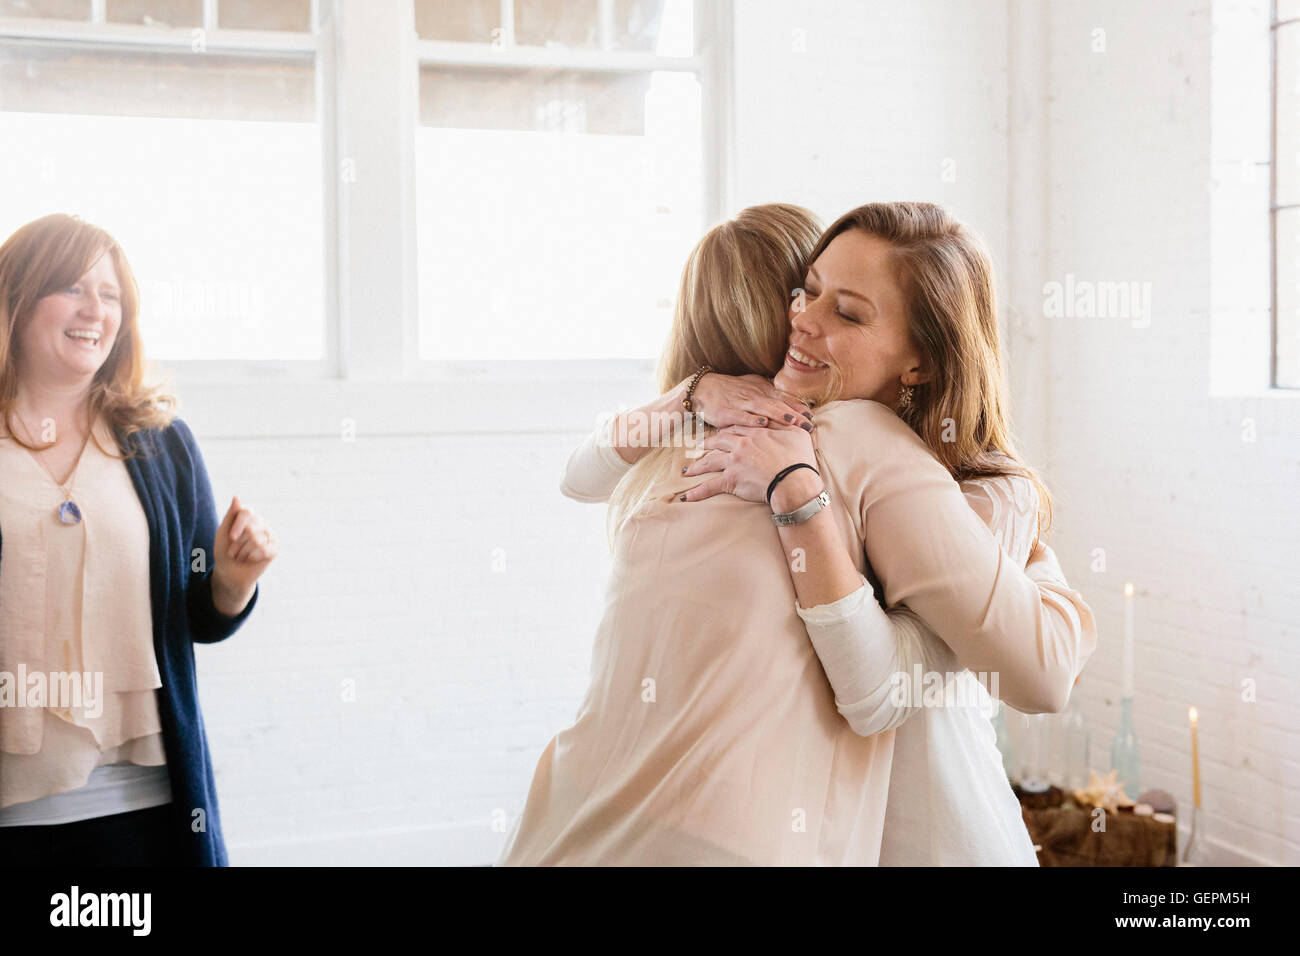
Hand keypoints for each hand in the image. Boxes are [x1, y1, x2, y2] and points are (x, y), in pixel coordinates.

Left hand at [211, 495, 277, 615]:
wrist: (230, 573)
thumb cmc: (224, 550)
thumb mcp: (223, 531)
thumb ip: (231, 514)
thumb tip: (237, 496)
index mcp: (248, 516)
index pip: (247, 512)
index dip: (239, 525)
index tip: (231, 537)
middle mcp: (261, 523)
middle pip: (251, 529)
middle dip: (238, 544)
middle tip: (233, 552)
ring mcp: (270, 535)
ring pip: (257, 541)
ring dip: (243, 553)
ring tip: (240, 556)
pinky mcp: (275, 548)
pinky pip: (264, 550)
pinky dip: (253, 557)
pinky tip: (251, 559)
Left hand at [678, 421, 818, 505]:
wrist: (794, 480)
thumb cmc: (799, 458)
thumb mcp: (797, 434)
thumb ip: (788, 425)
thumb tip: (792, 417)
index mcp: (755, 432)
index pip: (736, 428)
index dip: (726, 431)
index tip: (720, 433)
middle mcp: (740, 445)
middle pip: (718, 441)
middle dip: (707, 444)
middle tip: (699, 446)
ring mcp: (733, 462)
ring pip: (710, 461)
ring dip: (697, 466)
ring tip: (687, 470)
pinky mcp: (731, 480)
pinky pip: (710, 486)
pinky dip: (697, 492)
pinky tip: (686, 497)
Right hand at [684, 372, 813, 430]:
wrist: (703, 388)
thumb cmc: (731, 389)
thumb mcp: (753, 386)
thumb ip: (771, 395)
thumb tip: (792, 402)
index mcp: (762, 390)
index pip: (784, 398)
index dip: (798, 407)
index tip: (812, 417)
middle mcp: (755, 396)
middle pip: (778, 405)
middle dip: (795, 415)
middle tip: (809, 425)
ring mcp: (741, 404)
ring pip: (763, 410)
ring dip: (778, 415)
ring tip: (792, 422)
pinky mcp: (728, 413)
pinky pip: (741, 417)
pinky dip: (752, 420)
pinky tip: (762, 424)